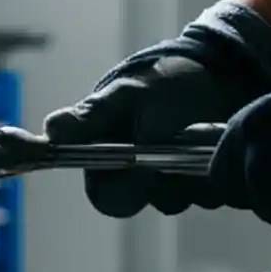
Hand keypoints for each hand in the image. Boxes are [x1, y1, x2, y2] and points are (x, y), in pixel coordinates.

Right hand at [43, 0, 270, 217]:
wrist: (219, 70)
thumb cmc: (165, 79)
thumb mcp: (130, 93)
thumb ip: (93, 117)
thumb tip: (50, 130)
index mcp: (106, 156)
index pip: (105, 194)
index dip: (124, 188)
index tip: (145, 166)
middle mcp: (135, 174)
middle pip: (148, 201)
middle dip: (168, 178)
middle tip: (181, 146)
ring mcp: (171, 179)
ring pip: (180, 199)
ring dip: (194, 171)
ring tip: (204, 133)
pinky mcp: (201, 181)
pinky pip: (210, 194)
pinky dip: (216, 170)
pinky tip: (218, 141)